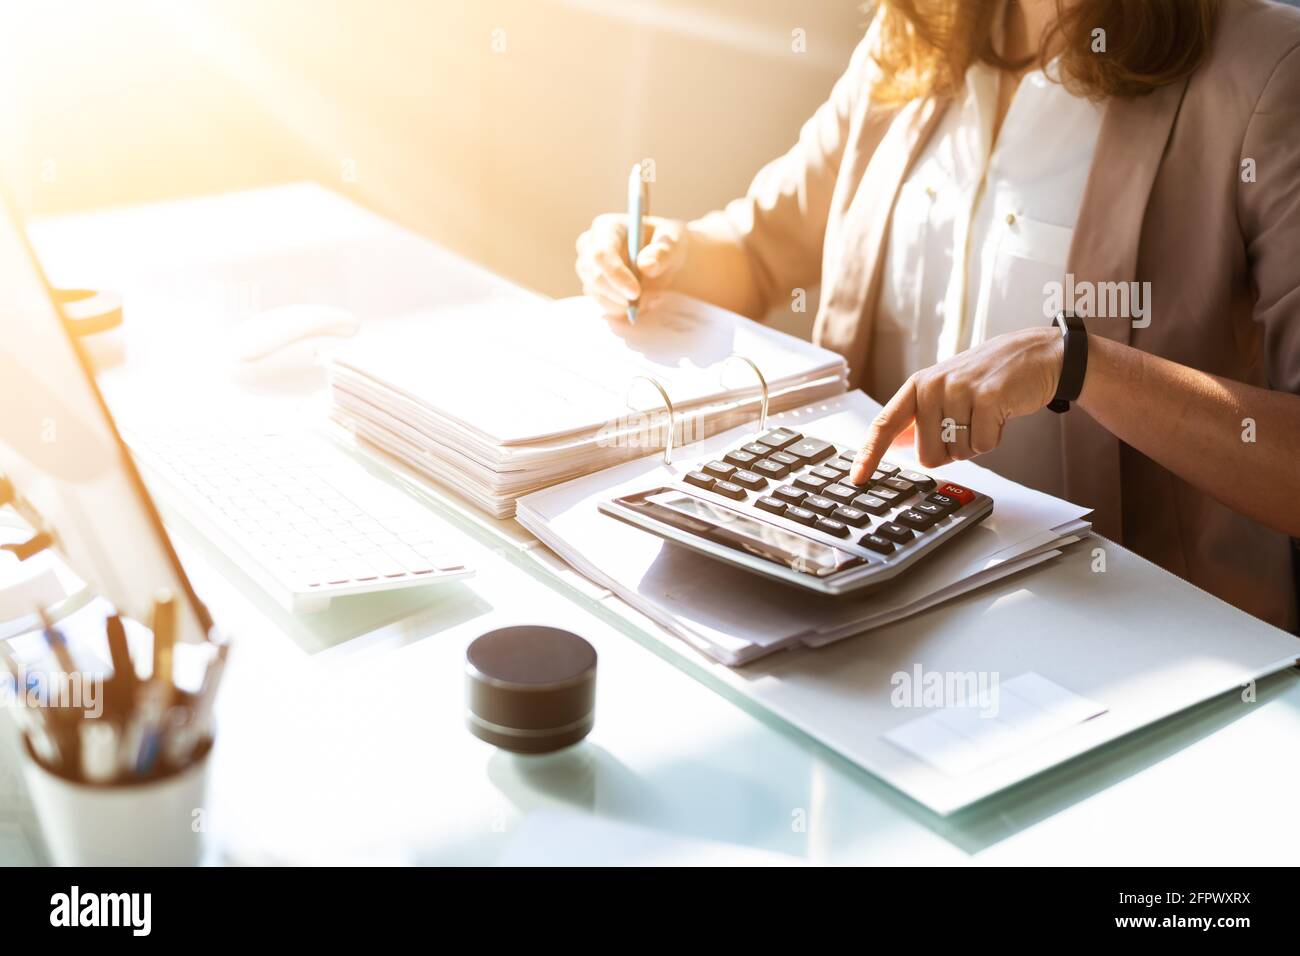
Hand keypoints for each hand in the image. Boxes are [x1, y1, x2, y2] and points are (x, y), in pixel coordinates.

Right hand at [574, 214, 687, 317]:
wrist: (668, 262)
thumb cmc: (669, 245)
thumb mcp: (675, 242)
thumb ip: (663, 251)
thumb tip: (646, 265)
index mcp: (608, 227)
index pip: (601, 253)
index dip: (615, 274)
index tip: (635, 292)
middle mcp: (591, 245)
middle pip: (592, 274)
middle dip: (616, 293)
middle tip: (641, 303)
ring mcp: (589, 267)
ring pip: (595, 291)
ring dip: (620, 303)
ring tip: (647, 300)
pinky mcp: (593, 286)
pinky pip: (600, 303)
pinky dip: (620, 309)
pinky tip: (639, 304)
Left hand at [850, 327, 1064, 482]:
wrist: (1034, 354)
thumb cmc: (987, 376)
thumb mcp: (946, 388)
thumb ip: (918, 416)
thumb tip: (894, 442)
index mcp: (918, 385)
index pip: (885, 424)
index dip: (870, 454)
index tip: (858, 477)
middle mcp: (933, 386)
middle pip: (928, 454)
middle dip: (951, 450)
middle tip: (968, 422)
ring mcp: (959, 390)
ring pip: (958, 452)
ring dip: (975, 443)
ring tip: (985, 414)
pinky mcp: (986, 398)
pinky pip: (982, 445)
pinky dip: (993, 439)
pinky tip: (999, 415)